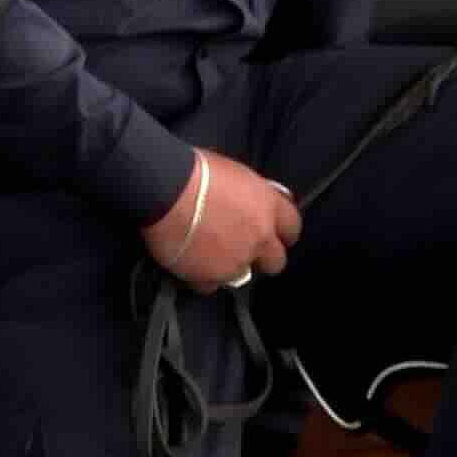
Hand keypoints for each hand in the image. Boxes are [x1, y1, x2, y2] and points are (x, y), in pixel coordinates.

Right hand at [141, 149, 300, 292]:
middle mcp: (259, 237)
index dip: (282, 232)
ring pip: (242, 275)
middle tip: (243, 248)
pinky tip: (190, 262)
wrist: (164, 189)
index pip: (292, 227)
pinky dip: (202, 276)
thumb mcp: (235, 174)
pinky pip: (211, 285)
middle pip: (276, 261)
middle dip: (262, 257)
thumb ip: (251, 196)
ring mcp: (236, 260)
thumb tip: (250, 204)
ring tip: (208, 253)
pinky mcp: (211, 277)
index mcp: (268, 206)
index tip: (274, 234)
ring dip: (229, 266)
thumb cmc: (194, 171)